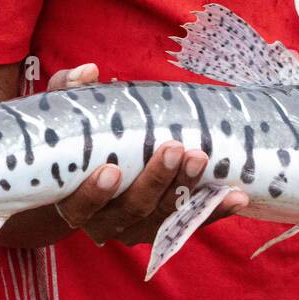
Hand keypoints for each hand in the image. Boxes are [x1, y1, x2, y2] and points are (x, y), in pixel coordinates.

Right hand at [46, 63, 247, 245]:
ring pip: (164, 216)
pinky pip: (192, 222)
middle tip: (175, 148)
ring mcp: (137, 229)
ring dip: (186, 190)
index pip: (80, 206)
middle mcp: (104, 223)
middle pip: (132, 210)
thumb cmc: (75, 143)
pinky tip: (237, 197)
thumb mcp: (62, 117)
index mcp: (73, 202)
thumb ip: (68, 92)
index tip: (112, 169)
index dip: (95, 193)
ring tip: (202, 159)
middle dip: (156, 181)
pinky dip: (215, 210)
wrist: (85, 180)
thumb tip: (88, 70)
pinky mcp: (166, 229)